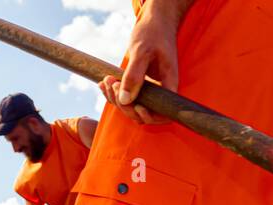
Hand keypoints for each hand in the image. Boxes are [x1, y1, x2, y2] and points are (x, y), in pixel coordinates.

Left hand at [99, 5, 180, 124]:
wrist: (155, 20)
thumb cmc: (152, 32)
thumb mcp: (141, 52)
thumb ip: (134, 76)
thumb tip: (125, 100)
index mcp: (168, 84)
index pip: (163, 114)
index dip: (149, 117)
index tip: (137, 106)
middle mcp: (161, 90)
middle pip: (143, 113)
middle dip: (125, 104)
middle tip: (113, 85)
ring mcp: (150, 88)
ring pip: (133, 105)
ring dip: (116, 98)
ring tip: (106, 81)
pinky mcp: (140, 83)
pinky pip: (127, 95)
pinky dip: (114, 92)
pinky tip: (104, 83)